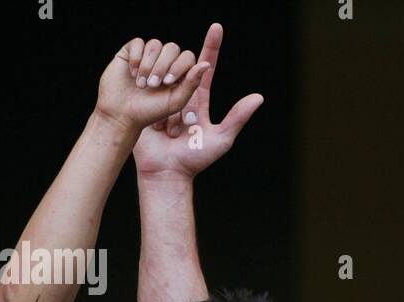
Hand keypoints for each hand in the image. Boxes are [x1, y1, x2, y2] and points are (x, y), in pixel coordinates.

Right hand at [97, 37, 209, 134]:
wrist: (121, 114)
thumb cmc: (150, 112)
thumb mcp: (176, 101)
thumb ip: (192, 83)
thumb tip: (206, 64)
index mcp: (179, 74)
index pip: (188, 57)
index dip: (179, 66)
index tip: (168, 82)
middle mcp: (164, 62)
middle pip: (172, 48)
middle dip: (163, 66)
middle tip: (153, 85)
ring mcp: (147, 56)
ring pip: (155, 44)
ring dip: (149, 64)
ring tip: (141, 84)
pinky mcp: (130, 53)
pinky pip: (138, 43)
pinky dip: (136, 57)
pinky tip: (132, 73)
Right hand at [134, 24, 263, 178]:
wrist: (165, 172)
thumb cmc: (194, 159)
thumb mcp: (221, 139)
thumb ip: (238, 117)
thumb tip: (258, 97)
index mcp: (199, 99)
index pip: (207, 67)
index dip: (211, 46)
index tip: (216, 26)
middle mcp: (180, 93)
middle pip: (183, 74)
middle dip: (183, 94)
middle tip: (183, 127)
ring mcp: (161, 97)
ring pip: (166, 83)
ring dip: (168, 109)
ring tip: (168, 132)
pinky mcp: (145, 102)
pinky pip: (149, 91)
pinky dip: (154, 107)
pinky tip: (155, 125)